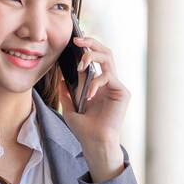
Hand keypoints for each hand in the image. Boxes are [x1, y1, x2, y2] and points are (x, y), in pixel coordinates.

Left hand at [55, 33, 129, 154]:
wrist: (95, 143)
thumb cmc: (84, 129)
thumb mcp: (69, 108)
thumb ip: (66, 92)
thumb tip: (60, 78)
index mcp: (99, 84)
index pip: (95, 59)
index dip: (87, 48)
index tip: (74, 41)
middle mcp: (109, 83)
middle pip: (105, 53)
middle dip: (92, 43)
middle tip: (77, 41)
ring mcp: (117, 86)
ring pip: (109, 59)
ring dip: (93, 56)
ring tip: (80, 65)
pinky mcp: (122, 92)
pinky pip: (108, 78)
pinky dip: (96, 83)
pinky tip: (88, 95)